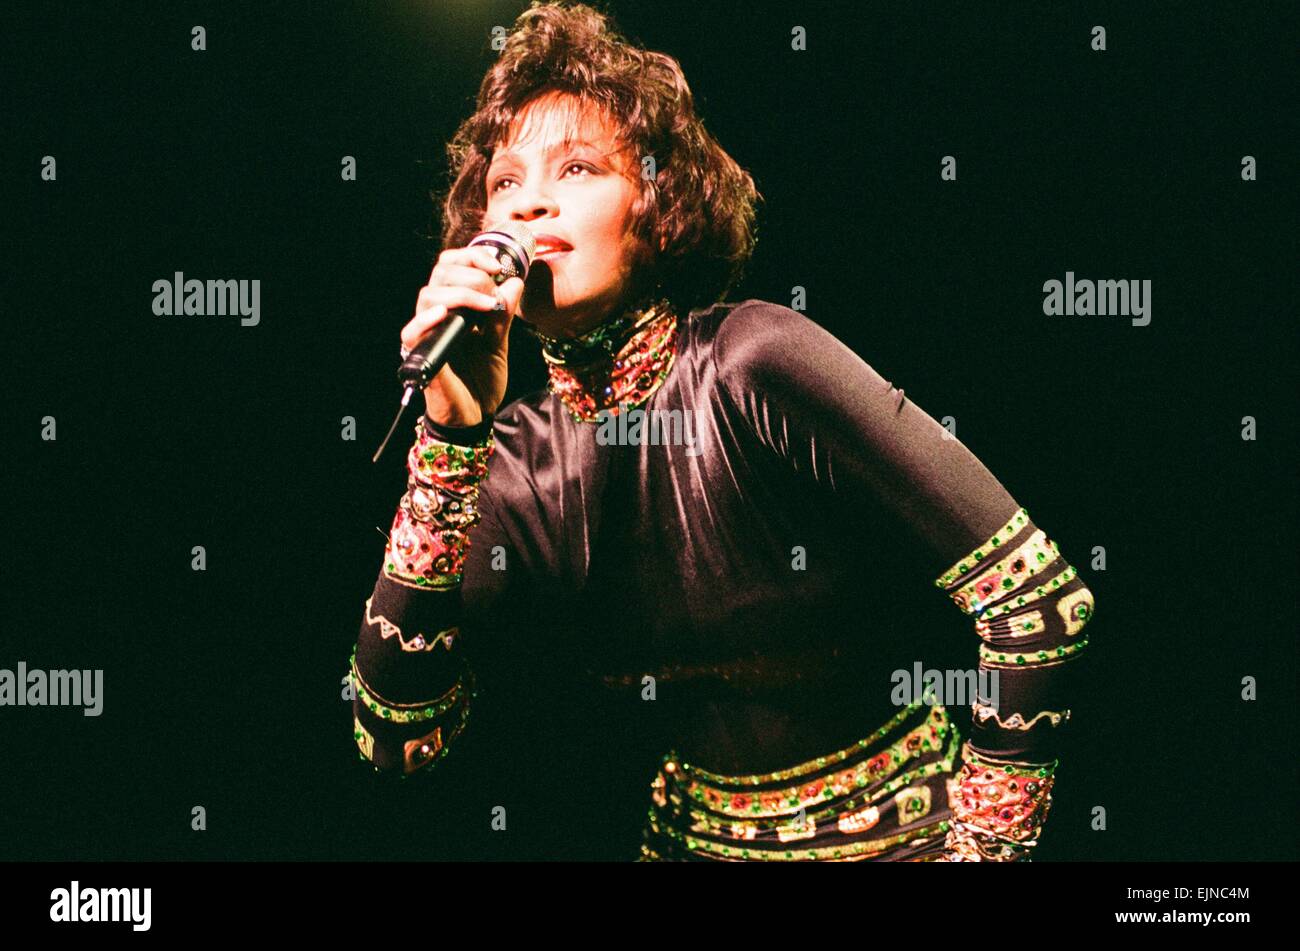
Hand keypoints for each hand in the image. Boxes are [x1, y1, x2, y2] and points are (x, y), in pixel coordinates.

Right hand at [400, 244, 525, 426]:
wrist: (476, 415)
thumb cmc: (482, 378)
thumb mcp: (499, 342)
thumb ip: (503, 314)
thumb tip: (515, 281)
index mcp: (454, 306)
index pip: (451, 266)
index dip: (471, 256)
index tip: (496, 265)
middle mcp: (437, 315)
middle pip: (440, 274)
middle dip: (471, 274)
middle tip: (493, 293)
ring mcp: (428, 334)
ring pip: (428, 296)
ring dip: (460, 294)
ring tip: (485, 306)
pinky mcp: (421, 356)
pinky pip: (412, 332)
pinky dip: (426, 320)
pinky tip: (445, 315)